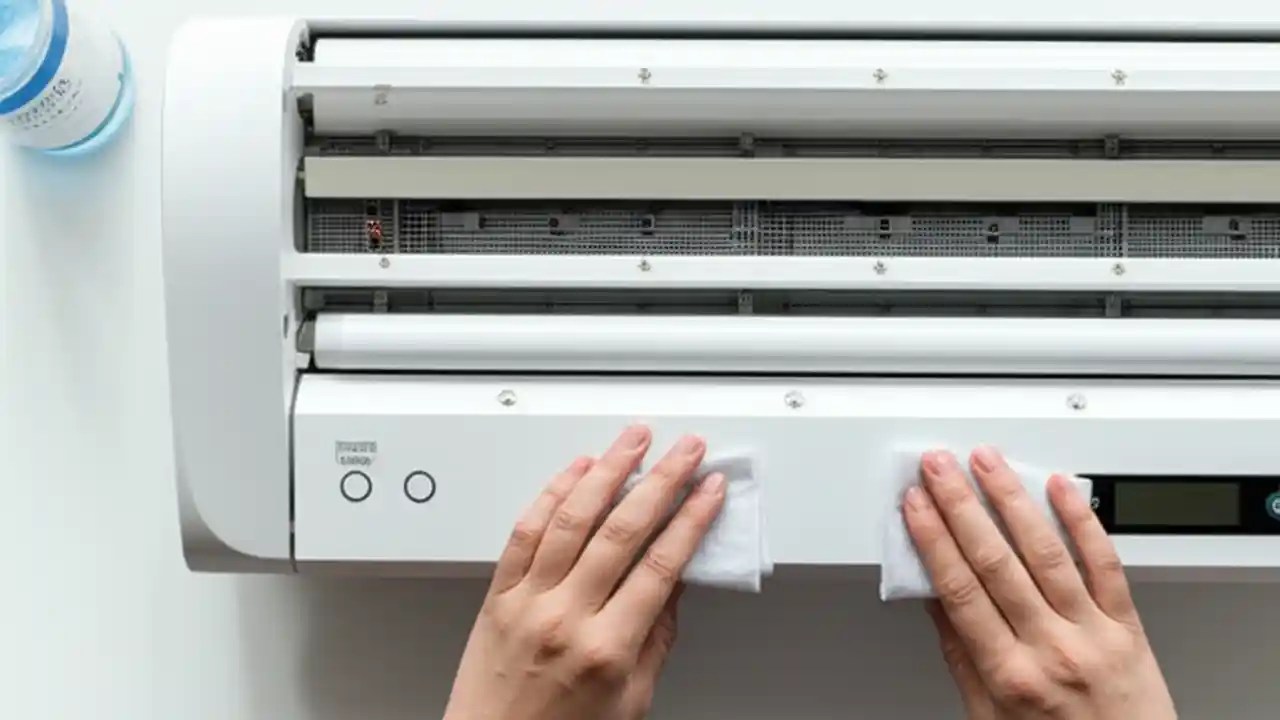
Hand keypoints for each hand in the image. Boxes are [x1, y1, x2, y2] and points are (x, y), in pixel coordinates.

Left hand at [442, 425, 726, 719]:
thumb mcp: (630, 701)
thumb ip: (656, 638)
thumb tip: (676, 583)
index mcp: (605, 649)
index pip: (659, 566)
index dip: (691, 519)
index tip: (711, 490)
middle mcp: (564, 617)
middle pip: (621, 530)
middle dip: (661, 480)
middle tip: (687, 450)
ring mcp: (526, 601)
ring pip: (571, 517)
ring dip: (607, 469)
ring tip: (634, 440)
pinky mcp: (497, 593)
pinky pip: (524, 530)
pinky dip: (551, 493)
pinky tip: (576, 470)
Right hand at [904, 447, 1176, 719]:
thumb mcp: (988, 715)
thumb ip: (960, 654)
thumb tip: (933, 600)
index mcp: (1010, 674)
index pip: (960, 589)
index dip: (933, 539)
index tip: (914, 504)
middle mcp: (1051, 649)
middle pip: (995, 562)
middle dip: (961, 505)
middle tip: (939, 466)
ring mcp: (1092, 633)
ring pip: (1046, 553)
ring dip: (1011, 499)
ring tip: (987, 462)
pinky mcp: (1128, 625)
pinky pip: (1105, 564)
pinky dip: (1083, 521)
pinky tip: (1061, 488)